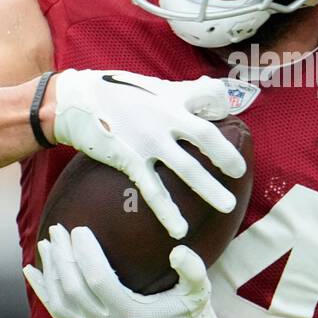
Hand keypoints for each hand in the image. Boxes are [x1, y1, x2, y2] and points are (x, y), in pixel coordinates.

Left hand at [23, 224, 222, 317]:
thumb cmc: (189, 314)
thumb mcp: (199, 292)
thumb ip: (192, 270)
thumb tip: (177, 251)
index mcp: (130, 314)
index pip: (98, 280)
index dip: (85, 255)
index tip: (78, 230)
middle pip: (74, 288)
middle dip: (63, 256)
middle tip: (58, 229)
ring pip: (61, 300)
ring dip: (51, 270)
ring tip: (47, 243)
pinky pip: (58, 311)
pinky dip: (43, 290)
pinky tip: (32, 270)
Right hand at [48, 69, 245, 238]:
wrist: (77, 102)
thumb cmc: (120, 93)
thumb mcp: (156, 87)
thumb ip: (188, 92)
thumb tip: (217, 90)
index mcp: (172, 102)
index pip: (209, 107)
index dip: (223, 118)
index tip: (233, 133)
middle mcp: (164, 121)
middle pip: (204, 139)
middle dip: (225, 157)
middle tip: (239, 174)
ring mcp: (147, 141)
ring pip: (184, 168)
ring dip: (207, 188)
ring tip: (226, 206)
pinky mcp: (129, 160)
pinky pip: (153, 190)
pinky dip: (167, 210)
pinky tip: (180, 230)